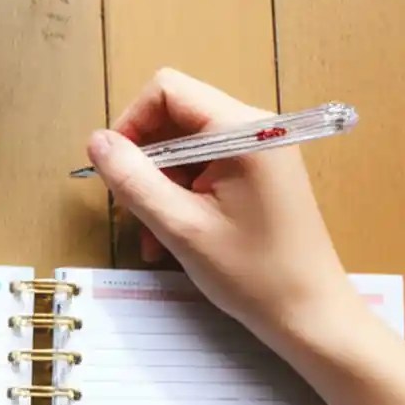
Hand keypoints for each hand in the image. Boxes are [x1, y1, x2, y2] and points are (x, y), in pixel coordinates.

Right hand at [86, 68, 360, 348]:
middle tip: (132, 208)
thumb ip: (132, 179)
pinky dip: (177, 194)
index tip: (115, 169)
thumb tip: (95, 141)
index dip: (131, 123)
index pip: (167, 89)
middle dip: (144, 160)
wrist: (308, 314)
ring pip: (182, 145)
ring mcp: (258, 149)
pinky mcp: (256, 171)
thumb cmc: (251, 273)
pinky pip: (201, 166)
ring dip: (157, 185)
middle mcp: (254, 128)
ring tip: (152, 234)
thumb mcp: (179, 226)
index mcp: (243, 130)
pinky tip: (170, 234)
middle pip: (173, 116)